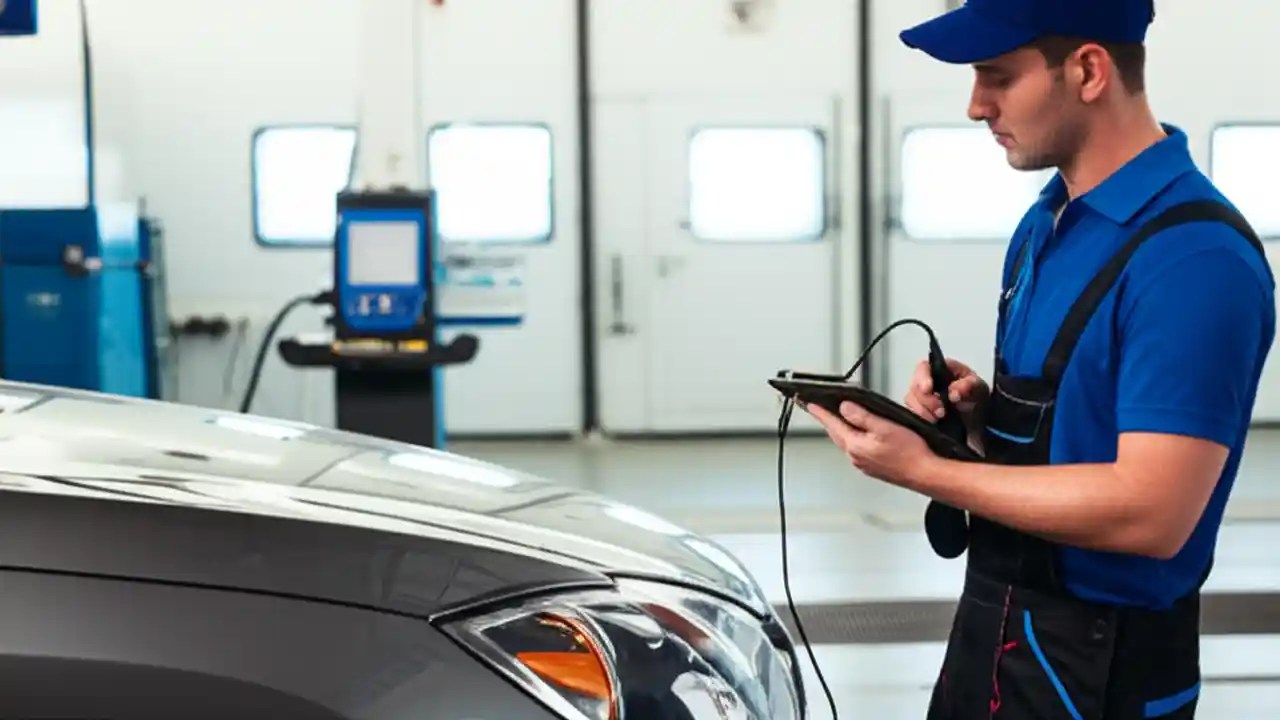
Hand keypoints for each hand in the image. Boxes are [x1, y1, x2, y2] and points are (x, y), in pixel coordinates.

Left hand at [801, 399, 937, 488]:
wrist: (925, 474)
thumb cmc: (910, 453)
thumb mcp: (885, 426)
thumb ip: (862, 416)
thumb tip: (844, 407)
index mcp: (856, 445)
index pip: (832, 424)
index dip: (820, 412)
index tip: (809, 403)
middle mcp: (856, 456)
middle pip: (836, 434)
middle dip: (827, 420)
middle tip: (818, 409)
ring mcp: (863, 463)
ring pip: (846, 442)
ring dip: (840, 429)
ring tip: (837, 418)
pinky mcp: (872, 467)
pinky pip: (857, 449)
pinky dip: (853, 438)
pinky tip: (859, 435)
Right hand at [903, 357, 989, 430]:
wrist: (976, 424)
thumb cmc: (976, 400)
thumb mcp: (979, 389)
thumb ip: (969, 386)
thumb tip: (954, 391)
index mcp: (941, 370)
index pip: (924, 367)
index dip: (923, 377)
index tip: (928, 389)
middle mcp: (927, 382)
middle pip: (915, 386)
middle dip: (926, 400)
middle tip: (940, 411)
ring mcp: (921, 398)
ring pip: (911, 402)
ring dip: (924, 412)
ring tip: (938, 419)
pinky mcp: (919, 413)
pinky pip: (912, 415)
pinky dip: (921, 420)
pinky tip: (932, 423)